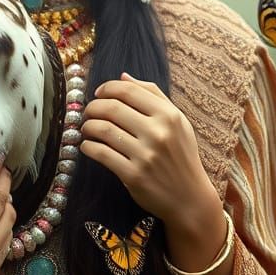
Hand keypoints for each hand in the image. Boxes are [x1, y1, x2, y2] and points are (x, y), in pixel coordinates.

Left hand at [79, 72, 223, 239]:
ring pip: (103, 130)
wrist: (189, 198)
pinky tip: (87, 146)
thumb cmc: (181, 156)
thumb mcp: (177, 122)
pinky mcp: (133, 175)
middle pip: (112, 108)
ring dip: (87, 126)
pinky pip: (101, 154)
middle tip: (88, 112)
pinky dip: (88, 147)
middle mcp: (158, 133)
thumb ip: (153, 95)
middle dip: (93, 107)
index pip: (128, 91)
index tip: (98, 94)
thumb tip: (123, 76)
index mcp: (169, 115)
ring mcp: (145, 155)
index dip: (107, 88)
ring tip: (86, 128)